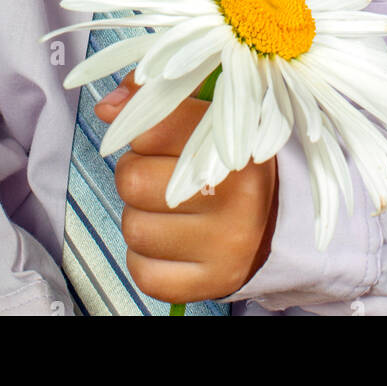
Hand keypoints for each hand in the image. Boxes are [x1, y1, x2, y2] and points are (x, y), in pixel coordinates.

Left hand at [95, 69, 277, 304]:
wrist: (279, 216)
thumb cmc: (227, 160)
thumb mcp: (206, 118)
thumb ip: (158, 102)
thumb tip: (107, 108)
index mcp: (234, 144)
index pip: (153, 128)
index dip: (134, 127)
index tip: (143, 132)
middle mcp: (237, 197)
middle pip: (133, 180)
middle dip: (135, 172)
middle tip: (159, 172)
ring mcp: (226, 246)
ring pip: (134, 228)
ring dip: (139, 216)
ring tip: (166, 207)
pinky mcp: (212, 283)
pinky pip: (142, 272)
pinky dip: (144, 257)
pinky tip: (169, 241)